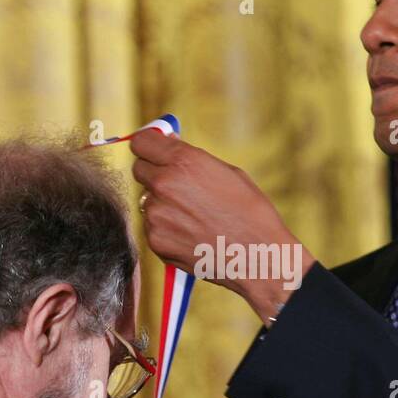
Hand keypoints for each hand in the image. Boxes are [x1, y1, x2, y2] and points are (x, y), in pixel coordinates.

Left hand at [131, 128, 315, 322]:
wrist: (257, 256)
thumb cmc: (250, 214)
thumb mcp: (228, 172)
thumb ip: (192, 159)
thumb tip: (170, 150)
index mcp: (184, 161)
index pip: (142, 141)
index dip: (149, 146)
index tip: (154, 151)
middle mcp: (164, 184)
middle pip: (140, 169)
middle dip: (155, 173)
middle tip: (178, 186)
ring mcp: (156, 214)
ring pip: (147, 200)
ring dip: (162, 204)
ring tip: (193, 217)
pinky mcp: (155, 240)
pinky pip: (152, 226)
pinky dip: (166, 229)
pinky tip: (191, 234)